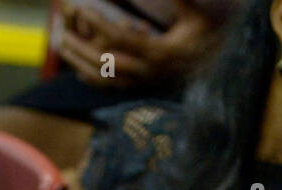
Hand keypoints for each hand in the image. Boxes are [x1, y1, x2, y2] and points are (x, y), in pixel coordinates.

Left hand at [58, 0, 220, 88]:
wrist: (221, 63)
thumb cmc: (210, 32)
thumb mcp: (198, 12)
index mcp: (159, 52)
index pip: (119, 38)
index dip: (97, 23)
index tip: (81, 9)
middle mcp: (147, 71)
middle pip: (104, 60)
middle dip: (80, 45)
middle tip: (60, 30)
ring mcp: (143, 82)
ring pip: (103, 77)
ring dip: (79, 62)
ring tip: (63, 46)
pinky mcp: (141, 87)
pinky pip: (111, 87)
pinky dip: (93, 79)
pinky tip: (78, 71)